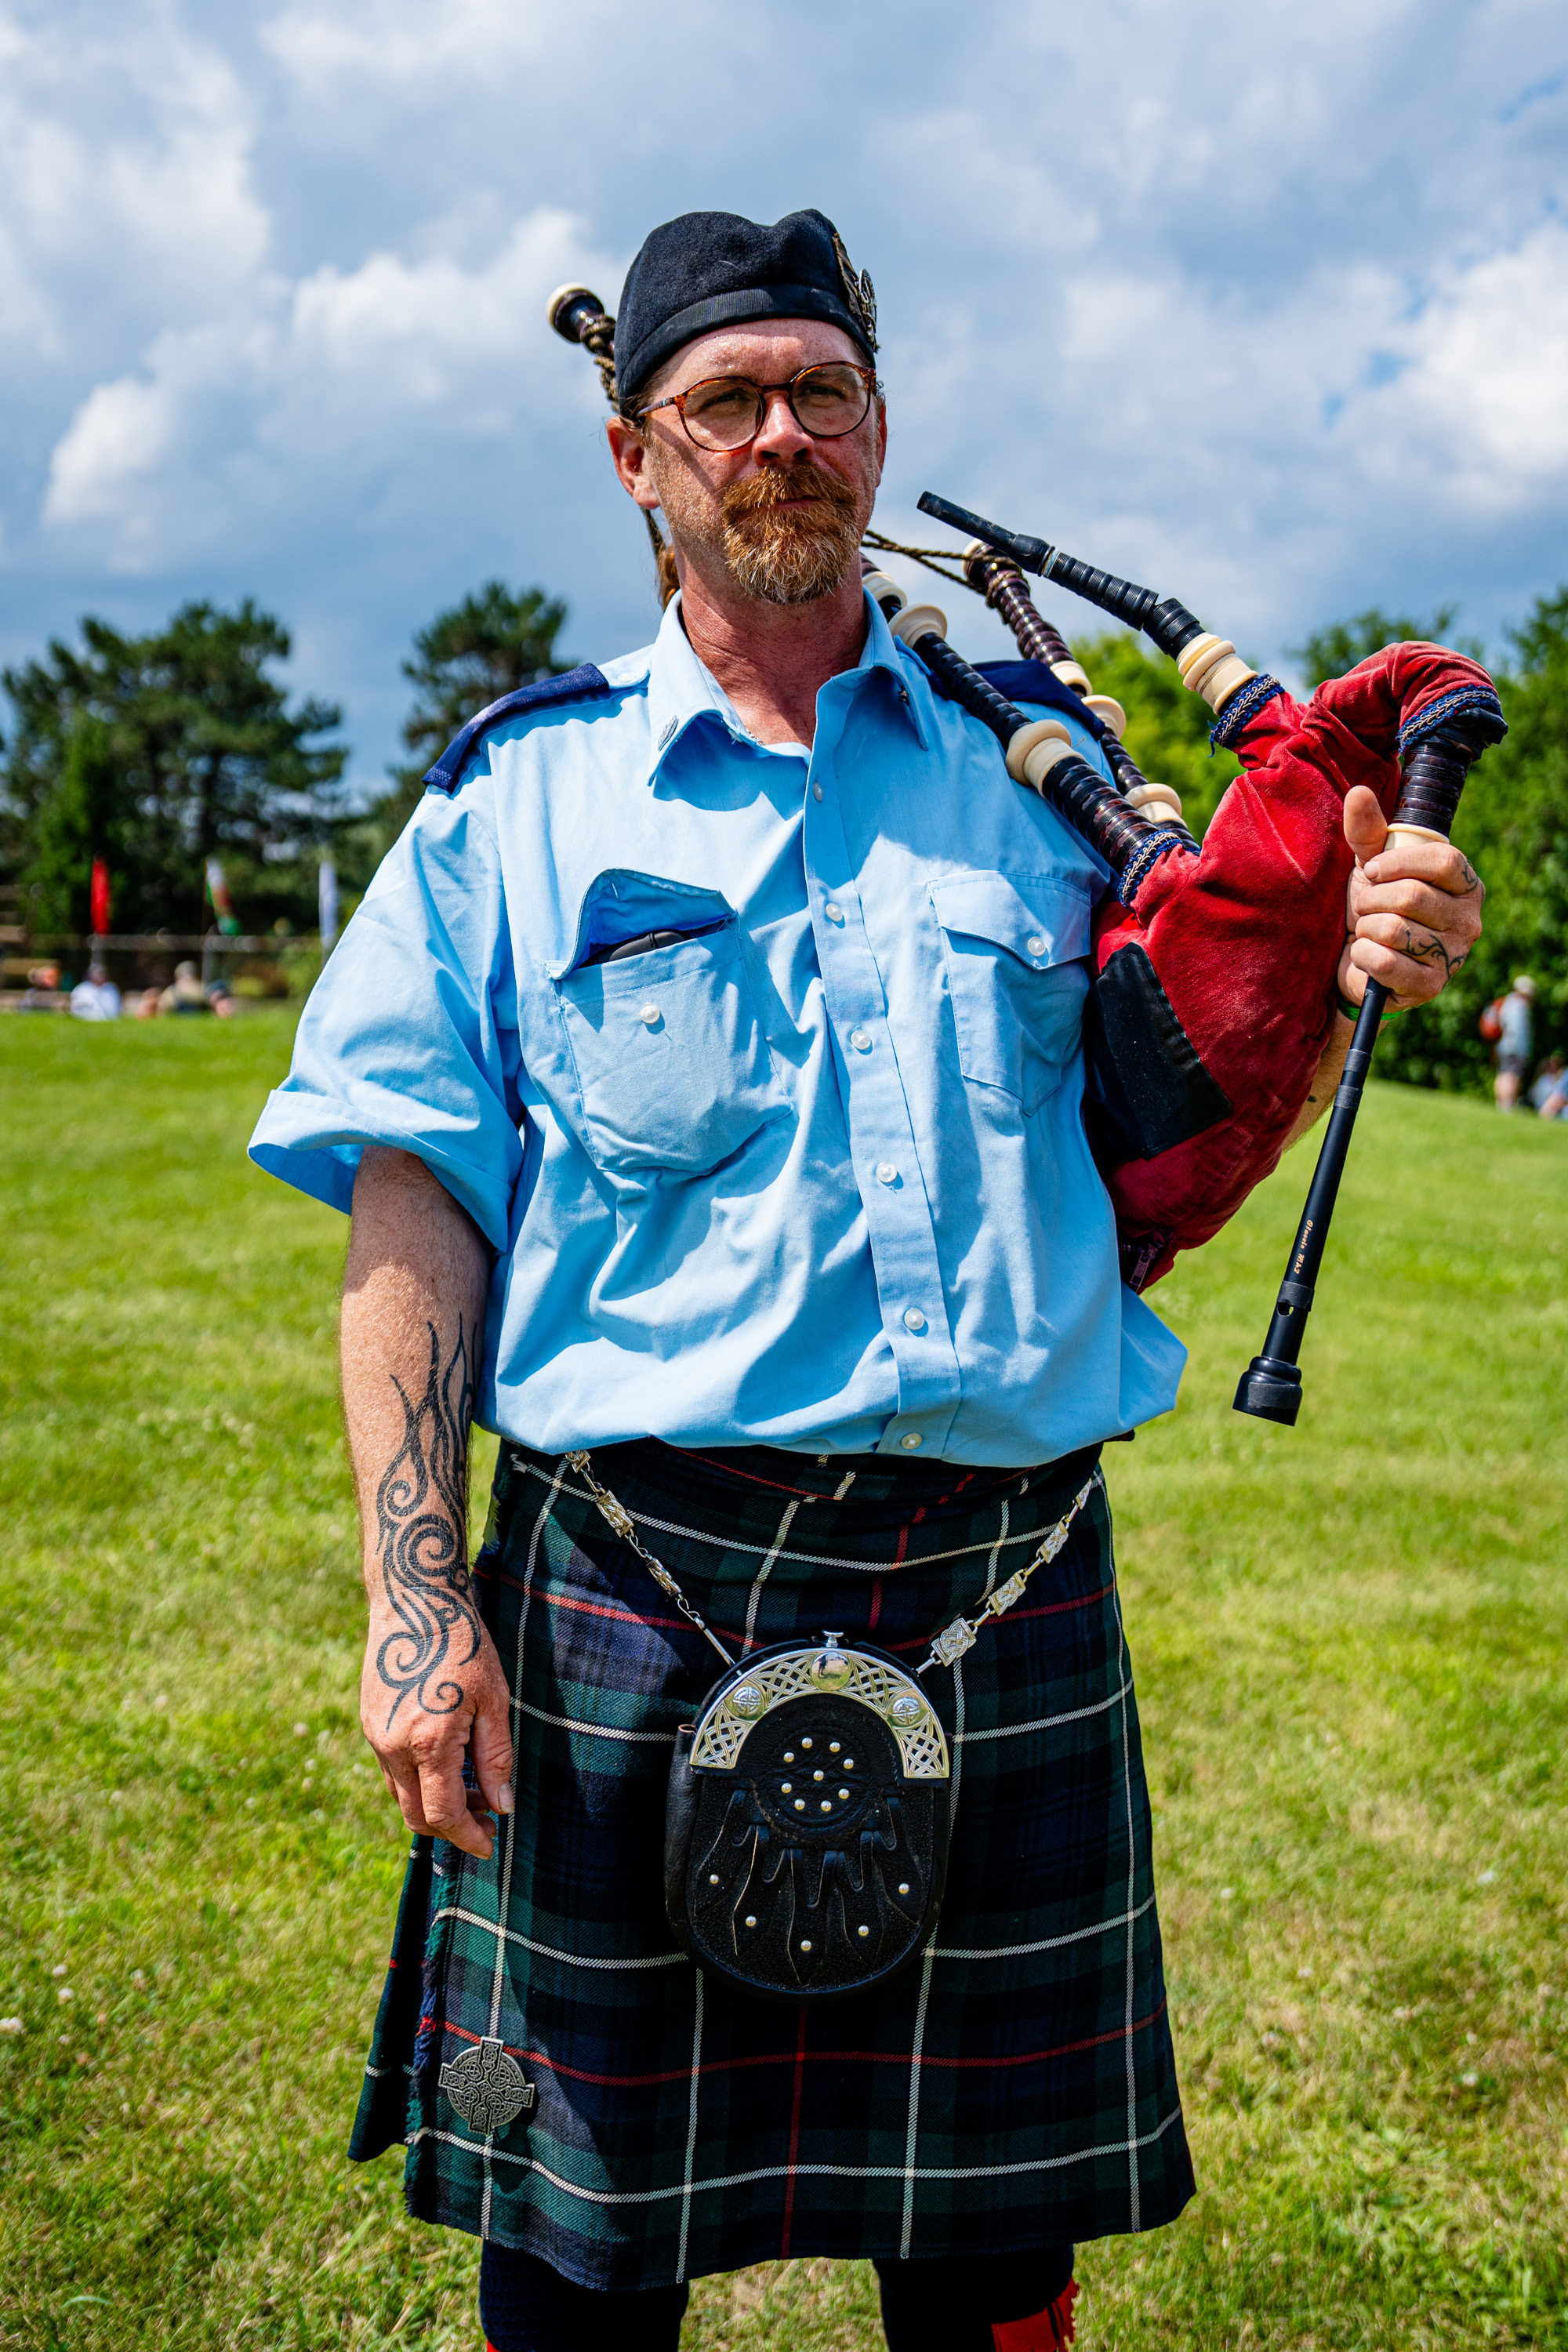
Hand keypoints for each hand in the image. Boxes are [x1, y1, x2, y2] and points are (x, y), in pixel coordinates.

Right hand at [360, 1599, 513, 1859]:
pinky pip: (392, 1769)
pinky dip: (420, 1779)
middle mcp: (392, 1746)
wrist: (414, 1600)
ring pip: (402, 1794)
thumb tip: (501, 1807)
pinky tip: (449, 1760)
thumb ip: (495, 1757)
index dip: (467, 1837)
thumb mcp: (494, 1700)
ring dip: (435, 1803)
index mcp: (427, 1743)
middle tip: (488, 1819)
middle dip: (452, 1827)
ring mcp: (375, 1735)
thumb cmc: (464, 1645)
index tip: (489, 1845)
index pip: (443, 1815)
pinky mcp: (369, 1722)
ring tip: (475, 1788)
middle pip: (416, 1815)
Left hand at [1338, 785, 1484, 1011]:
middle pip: (1413, 896)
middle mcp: (1469, 920)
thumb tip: (1358, 792)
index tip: (1372, 869)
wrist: (1359, 961)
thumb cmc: (1376, 906)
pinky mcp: (1431, 986)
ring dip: (1366, 927)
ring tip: (1367, 931)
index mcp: (1464, 884)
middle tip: (1363, 907)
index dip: (1400, 862)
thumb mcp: (1372, 866)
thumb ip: (1368, 831)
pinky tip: (1366, 955)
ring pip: (1395, 930)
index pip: (1444, 860)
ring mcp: (1454, 956)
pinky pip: (1385, 963)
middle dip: (1372, 899)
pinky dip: (1363, 955)